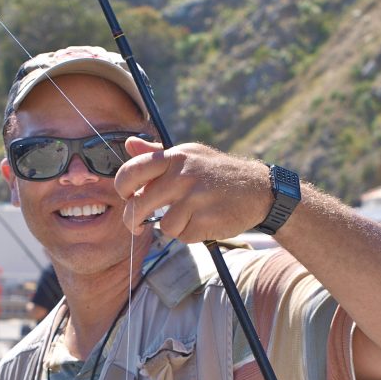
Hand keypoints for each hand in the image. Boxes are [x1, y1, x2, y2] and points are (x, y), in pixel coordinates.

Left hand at [114, 138, 271, 241]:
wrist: (258, 190)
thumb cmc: (217, 174)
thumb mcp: (189, 156)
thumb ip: (157, 154)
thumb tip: (129, 143)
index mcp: (175, 157)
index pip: (132, 171)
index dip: (122, 189)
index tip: (127, 197)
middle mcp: (183, 175)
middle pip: (139, 205)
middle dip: (133, 221)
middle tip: (137, 226)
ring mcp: (195, 198)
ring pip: (163, 225)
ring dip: (173, 227)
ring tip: (189, 217)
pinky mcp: (206, 219)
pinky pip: (183, 236)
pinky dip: (190, 234)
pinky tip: (204, 222)